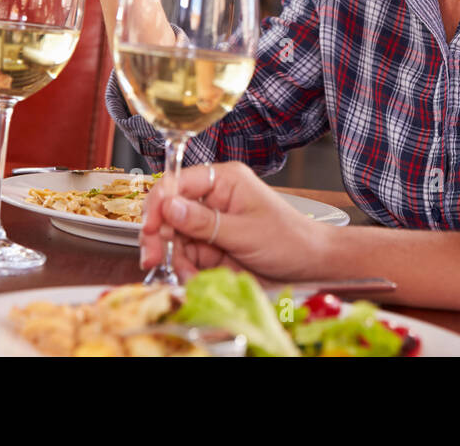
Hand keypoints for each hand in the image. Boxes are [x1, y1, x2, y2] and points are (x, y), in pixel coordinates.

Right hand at [140, 162, 328, 281]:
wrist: (310, 266)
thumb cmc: (289, 239)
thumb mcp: (245, 231)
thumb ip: (205, 222)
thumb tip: (169, 207)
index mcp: (224, 180)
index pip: (178, 182)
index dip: (159, 204)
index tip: (149, 228)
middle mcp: (213, 198)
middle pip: (169, 211)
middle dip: (158, 236)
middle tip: (152, 258)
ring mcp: (210, 223)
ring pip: (173, 237)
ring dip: (173, 258)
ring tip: (185, 274)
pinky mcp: (210, 246)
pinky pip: (185, 256)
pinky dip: (184, 269)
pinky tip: (193, 278)